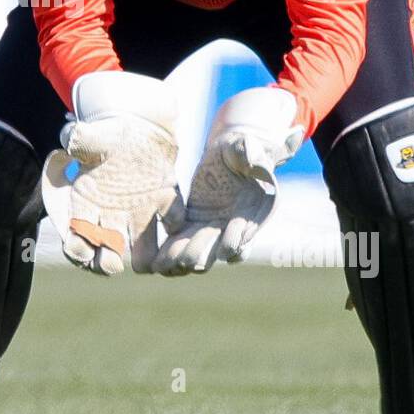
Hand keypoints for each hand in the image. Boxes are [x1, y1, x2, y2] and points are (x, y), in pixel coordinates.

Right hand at [41, 71, 185, 274]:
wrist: (135, 126)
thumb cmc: (106, 134)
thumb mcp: (90, 136)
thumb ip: (78, 140)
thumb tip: (68, 138)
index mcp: (86, 205)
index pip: (76, 241)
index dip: (78, 252)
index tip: (85, 252)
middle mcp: (112, 216)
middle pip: (106, 255)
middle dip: (107, 264)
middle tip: (113, 264)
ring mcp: (139, 212)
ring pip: (141, 248)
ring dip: (144, 257)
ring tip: (149, 263)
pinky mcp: (165, 200)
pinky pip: (172, 218)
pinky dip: (174, 221)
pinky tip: (173, 221)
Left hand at [152, 86, 303, 275]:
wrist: (227, 152)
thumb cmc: (241, 147)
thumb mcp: (247, 148)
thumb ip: (252, 155)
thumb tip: (255, 163)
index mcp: (254, 209)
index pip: (245, 229)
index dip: (236, 240)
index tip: (224, 250)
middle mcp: (236, 225)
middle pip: (218, 247)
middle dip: (203, 254)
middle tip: (187, 262)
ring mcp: (215, 226)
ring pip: (199, 249)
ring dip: (184, 258)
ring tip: (166, 266)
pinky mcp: (196, 222)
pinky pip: (183, 239)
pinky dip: (172, 250)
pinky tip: (157, 261)